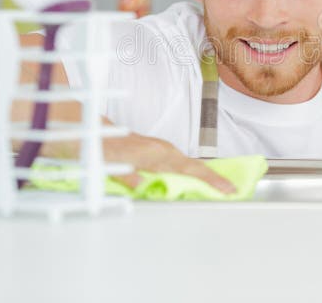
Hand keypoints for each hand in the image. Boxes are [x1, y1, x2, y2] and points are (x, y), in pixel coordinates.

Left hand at [103, 133, 236, 193]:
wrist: (88, 131)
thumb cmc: (99, 147)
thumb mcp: (111, 167)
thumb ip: (131, 179)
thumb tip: (147, 189)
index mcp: (157, 153)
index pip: (191, 168)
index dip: (211, 179)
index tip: (229, 188)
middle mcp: (161, 149)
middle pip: (194, 165)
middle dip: (213, 177)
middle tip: (232, 190)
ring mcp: (158, 148)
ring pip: (186, 162)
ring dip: (201, 174)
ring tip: (218, 186)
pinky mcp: (154, 150)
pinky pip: (177, 161)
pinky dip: (187, 170)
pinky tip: (191, 177)